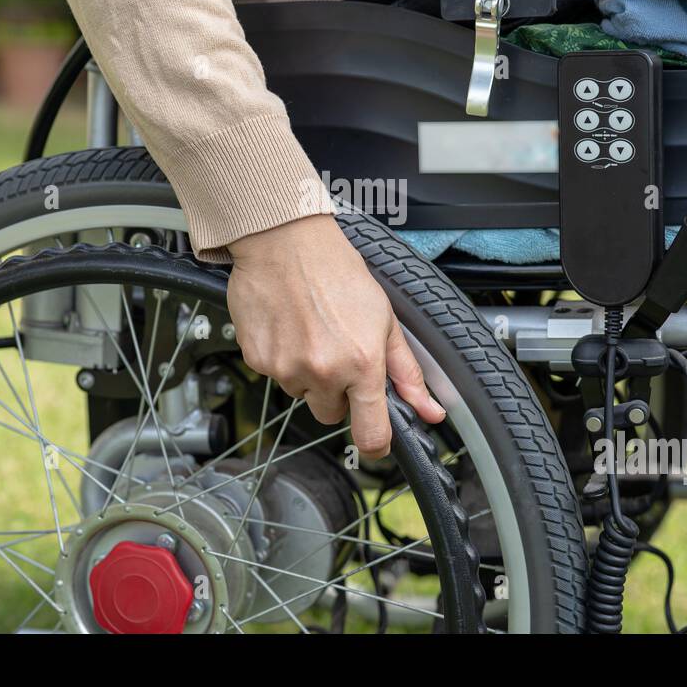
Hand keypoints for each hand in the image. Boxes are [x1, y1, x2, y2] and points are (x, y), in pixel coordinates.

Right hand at [226, 215, 445, 457]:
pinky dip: (281, 358)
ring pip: (301, 393)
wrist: (284, 242)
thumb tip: (430, 410)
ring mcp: (286, 368)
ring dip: (307, 374)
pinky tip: (289, 327)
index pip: (370, 433)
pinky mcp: (257, 360)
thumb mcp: (385, 320)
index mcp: (361, 364)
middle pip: (330, 414)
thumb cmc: (337, 272)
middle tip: (337, 351)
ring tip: (310, 331)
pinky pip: (274, 375)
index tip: (376, 440)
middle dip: (336, 393)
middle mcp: (322, 372)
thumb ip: (406, 372)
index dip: (376, 444)